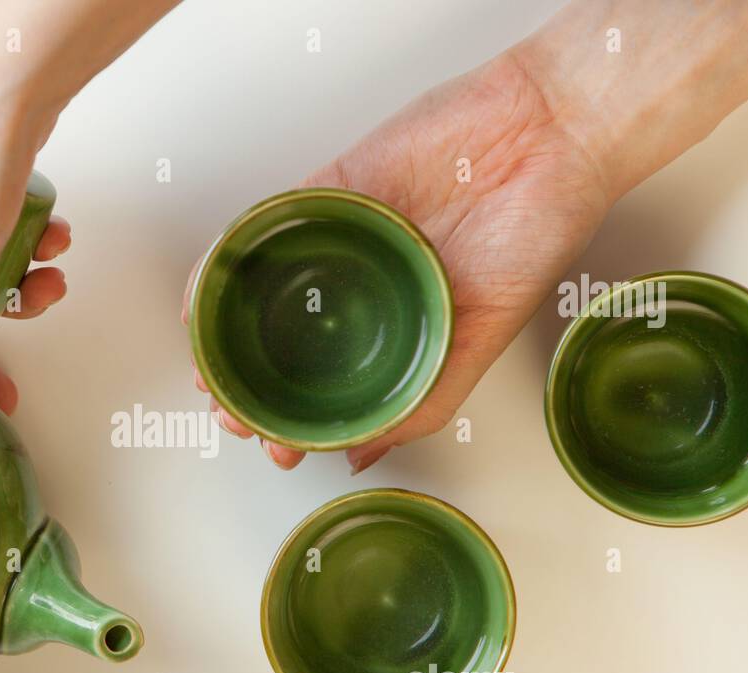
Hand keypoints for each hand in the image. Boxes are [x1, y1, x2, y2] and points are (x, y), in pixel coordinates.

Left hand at [190, 53, 610, 472]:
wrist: (547, 139)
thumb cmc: (529, 239)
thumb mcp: (482, 341)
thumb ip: (422, 401)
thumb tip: (358, 458)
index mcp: (395, 334)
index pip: (328, 391)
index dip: (294, 426)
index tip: (278, 452)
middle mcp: (358, 294)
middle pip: (282, 352)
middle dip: (249, 394)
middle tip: (236, 421)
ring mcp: (335, 245)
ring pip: (259, 300)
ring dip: (225, 342)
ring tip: (209, 378)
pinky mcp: (323, 195)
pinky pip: (258, 234)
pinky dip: (224, 268)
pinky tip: (201, 302)